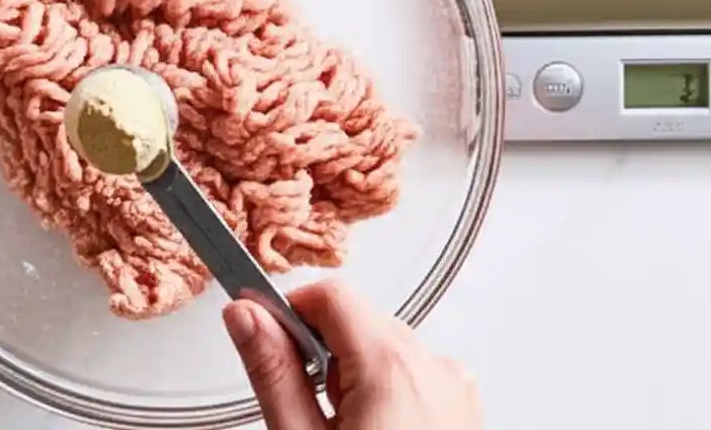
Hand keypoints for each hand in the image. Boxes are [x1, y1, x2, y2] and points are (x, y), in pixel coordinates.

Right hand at [223, 281, 481, 428]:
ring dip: (354, 378)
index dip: (289, 313)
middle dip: (322, 356)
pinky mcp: (463, 412)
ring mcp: (456, 390)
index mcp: (394, 367)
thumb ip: (273, 372)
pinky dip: (386, 396)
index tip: (266, 341)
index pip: (331, 294)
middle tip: (306, 414)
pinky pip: (415, 377)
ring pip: (386, 350)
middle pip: (359, 321)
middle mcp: (436, 368)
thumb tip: (246, 319)